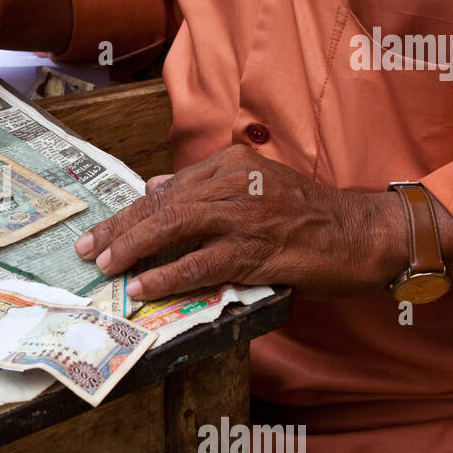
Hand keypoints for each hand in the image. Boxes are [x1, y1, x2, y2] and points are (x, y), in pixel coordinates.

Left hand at [74, 144, 407, 300]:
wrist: (363, 232)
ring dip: (135, 249)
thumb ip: (206, 187)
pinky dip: (170, 275)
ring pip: (176, 228)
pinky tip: (146, 286)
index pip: (166, 189)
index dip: (129, 212)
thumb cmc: (309, 215)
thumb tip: (155, 187)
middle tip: (88, 250)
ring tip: (107, 266)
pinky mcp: (259, 250)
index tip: (100, 231)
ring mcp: (247, 216)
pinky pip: (203, 262)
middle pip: (163, 205)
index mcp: (231, 166)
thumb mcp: (255, 186)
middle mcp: (235, 184)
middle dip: (120, 229)